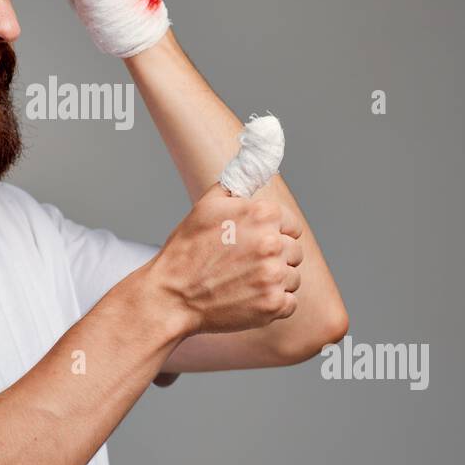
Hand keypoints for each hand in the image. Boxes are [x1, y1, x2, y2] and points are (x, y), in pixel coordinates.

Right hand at [144, 184, 303, 337]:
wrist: (171, 296)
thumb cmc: (187, 251)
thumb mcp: (208, 206)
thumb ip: (238, 181)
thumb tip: (256, 160)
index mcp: (262, 213)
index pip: (292, 225)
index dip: (273, 234)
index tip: (254, 244)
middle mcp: (272, 243)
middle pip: (294, 251)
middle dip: (274, 258)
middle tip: (243, 265)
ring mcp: (273, 275)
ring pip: (293, 277)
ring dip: (273, 282)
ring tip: (243, 282)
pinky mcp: (273, 305)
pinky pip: (289, 303)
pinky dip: (272, 304)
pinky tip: (247, 298)